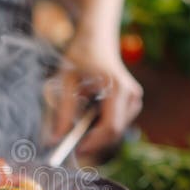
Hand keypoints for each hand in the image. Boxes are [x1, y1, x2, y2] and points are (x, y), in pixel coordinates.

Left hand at [49, 38, 142, 158]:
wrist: (97, 38)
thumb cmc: (80, 56)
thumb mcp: (67, 82)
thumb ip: (63, 112)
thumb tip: (54, 139)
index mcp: (116, 88)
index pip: (110, 126)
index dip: (93, 143)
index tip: (75, 150)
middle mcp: (130, 94)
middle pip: (114, 132)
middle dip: (94, 142)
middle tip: (72, 145)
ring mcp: (134, 98)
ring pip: (116, 130)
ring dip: (97, 132)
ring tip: (80, 112)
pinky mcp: (133, 101)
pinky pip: (117, 122)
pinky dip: (102, 124)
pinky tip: (91, 107)